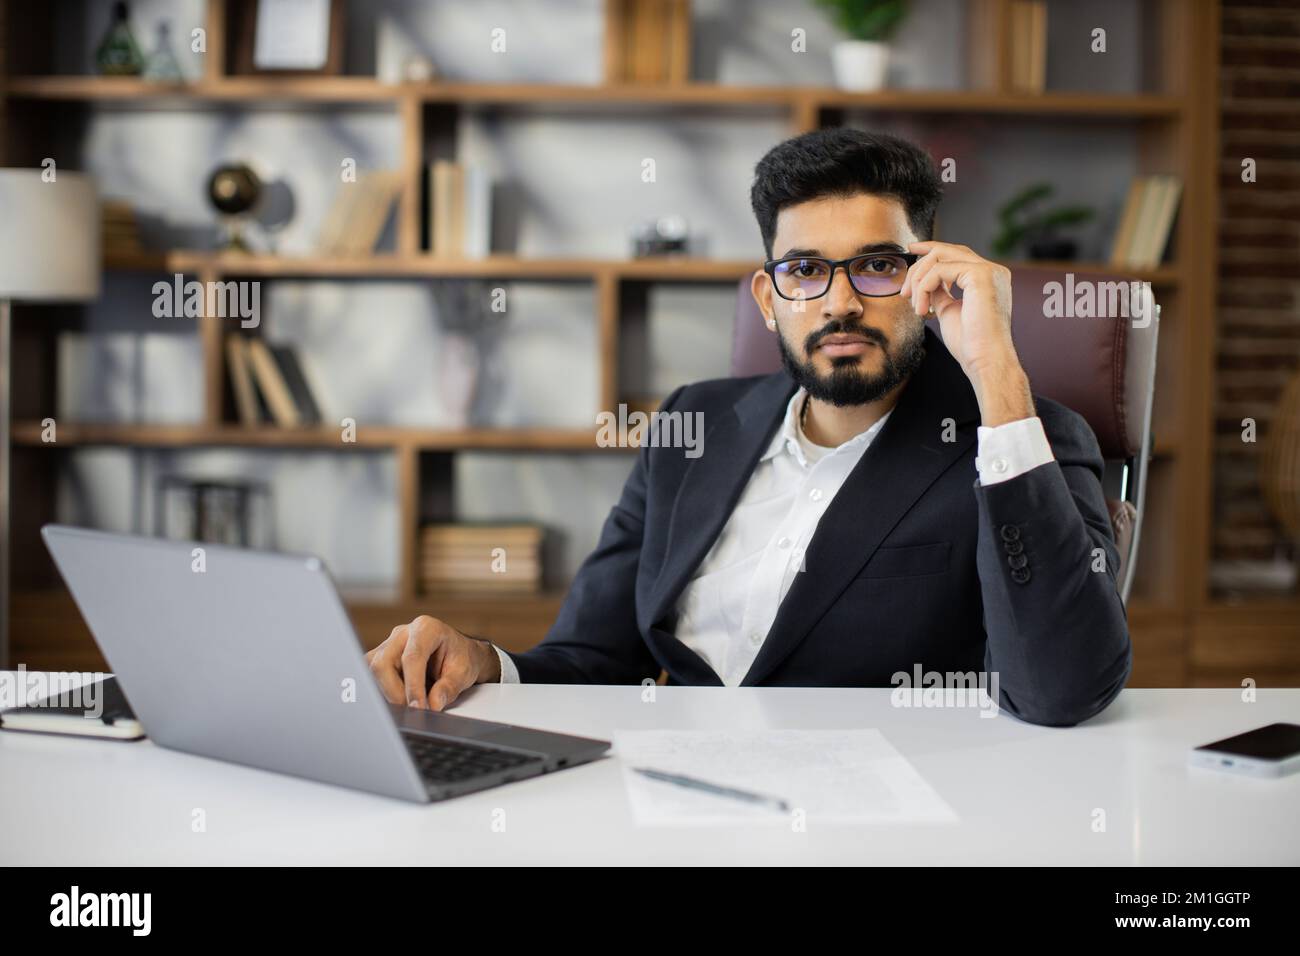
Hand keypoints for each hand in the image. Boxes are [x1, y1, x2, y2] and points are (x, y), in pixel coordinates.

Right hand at [365, 615, 500, 710]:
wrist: (459, 654)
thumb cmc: (462, 658)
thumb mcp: (464, 673)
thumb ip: (449, 688)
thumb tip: (433, 704)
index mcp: (426, 628)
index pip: (412, 657)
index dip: (413, 686)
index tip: (418, 708)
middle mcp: (403, 633)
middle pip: (383, 664)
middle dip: (395, 693)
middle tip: (414, 710)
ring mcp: (389, 644)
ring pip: (373, 672)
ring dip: (389, 693)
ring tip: (411, 703)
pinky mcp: (381, 657)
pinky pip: (372, 677)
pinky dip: (385, 692)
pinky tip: (403, 698)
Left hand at [901, 240, 1031, 425]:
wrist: (985, 360)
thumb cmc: (971, 344)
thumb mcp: (949, 311)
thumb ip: (940, 293)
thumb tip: (925, 283)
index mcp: (989, 278)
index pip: (957, 253)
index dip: (931, 249)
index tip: (911, 252)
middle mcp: (993, 270)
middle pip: (946, 251)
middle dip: (918, 267)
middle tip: (904, 293)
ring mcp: (989, 270)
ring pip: (940, 257)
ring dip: (919, 281)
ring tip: (916, 307)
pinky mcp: (980, 275)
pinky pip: (939, 270)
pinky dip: (924, 289)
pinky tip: (923, 310)